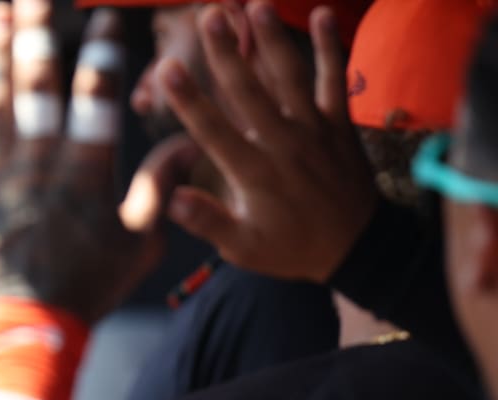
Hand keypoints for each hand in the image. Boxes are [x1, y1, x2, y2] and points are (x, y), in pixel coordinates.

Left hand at [0, 1, 174, 322]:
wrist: (30, 328)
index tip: (104, 15)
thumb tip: (189, 140)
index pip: (96, 99)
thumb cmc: (90, 287)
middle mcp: (40, 165)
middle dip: (39, 34)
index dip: (99, 54)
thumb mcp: (140, 241)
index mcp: (86, 172)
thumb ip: (160, 187)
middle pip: (38, 87)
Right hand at [158, 1, 377, 282]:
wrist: (357, 248)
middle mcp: (284, 145)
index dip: (188, 98)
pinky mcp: (339, 124)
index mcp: (254, 174)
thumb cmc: (291, 249)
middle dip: (227, 52)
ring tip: (256, 5)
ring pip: (291, 77)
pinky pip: (335, 79)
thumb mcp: (243, 248)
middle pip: (250, 91)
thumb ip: (209, 221)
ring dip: (273, 39)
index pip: (213, 130)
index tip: (168, 69)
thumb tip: (173, 200)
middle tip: (210, 16)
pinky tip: (322, 14)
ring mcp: (315, 131)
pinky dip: (329, 47)